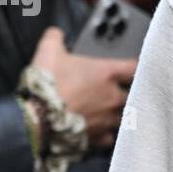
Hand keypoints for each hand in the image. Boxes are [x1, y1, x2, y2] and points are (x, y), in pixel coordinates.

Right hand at [30, 27, 136, 149]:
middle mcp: (113, 97)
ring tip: (110, 111)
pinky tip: (99, 131)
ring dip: (119, 113)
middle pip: (134, 94)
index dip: (135, 66)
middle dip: (128, 92)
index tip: (132, 68)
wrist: (38, 117)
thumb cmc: (47, 83)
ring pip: (124, 117)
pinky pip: (109, 137)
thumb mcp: (49, 51)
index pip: (134, 67)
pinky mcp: (98, 137)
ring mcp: (107, 118)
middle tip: (119, 90)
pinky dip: (106, 134)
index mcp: (107, 73)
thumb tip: (56, 33)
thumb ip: (56, 38)